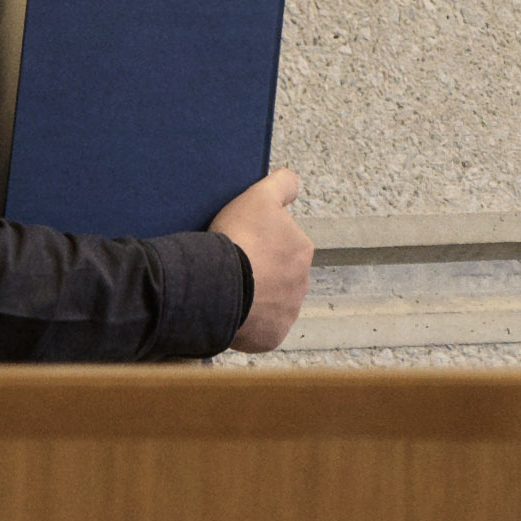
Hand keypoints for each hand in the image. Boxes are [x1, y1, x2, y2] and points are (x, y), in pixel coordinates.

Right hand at [214, 176, 312, 352]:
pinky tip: (233, 314)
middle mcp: (302, 282)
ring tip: (229, 293)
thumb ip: (282, 184)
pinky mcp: (272, 336)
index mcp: (301, 250)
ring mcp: (287, 312)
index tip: (244, 246)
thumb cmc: (239, 240)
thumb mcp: (259, 196)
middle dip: (262, 274)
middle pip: (279, 276)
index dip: (262, 244)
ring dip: (256, 299)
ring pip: (271, 303)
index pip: (284, 246)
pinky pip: (262, 330)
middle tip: (234, 271)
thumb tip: (293, 184)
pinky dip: (250, 325)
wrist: (218, 286)